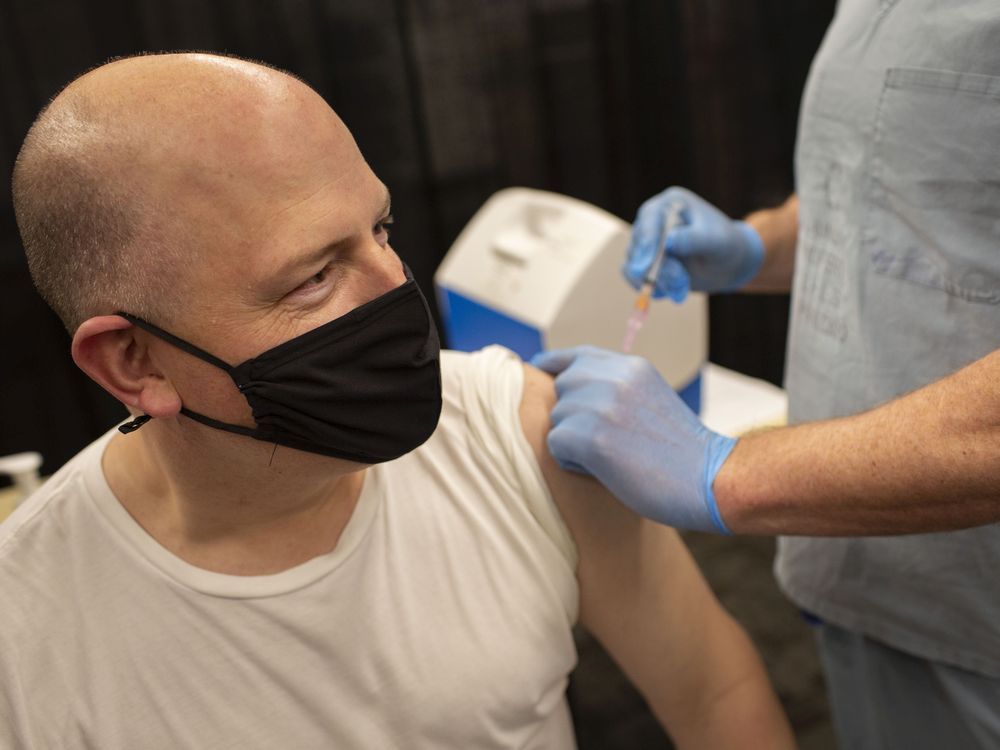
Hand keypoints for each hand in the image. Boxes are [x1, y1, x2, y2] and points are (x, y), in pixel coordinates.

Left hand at [531, 346, 736, 532]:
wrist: (710, 479)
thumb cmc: (681, 451)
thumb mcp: (651, 398)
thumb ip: (616, 385)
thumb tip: (568, 384)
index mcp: (632, 366)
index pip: (579, 355)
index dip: (556, 364)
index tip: (540, 368)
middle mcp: (614, 378)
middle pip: (562, 389)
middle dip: (572, 416)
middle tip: (604, 441)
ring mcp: (602, 405)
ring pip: (557, 418)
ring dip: (574, 442)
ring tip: (611, 457)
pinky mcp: (593, 438)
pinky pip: (556, 444)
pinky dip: (572, 462)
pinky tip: (602, 470)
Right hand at [624, 186, 763, 301]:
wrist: (728, 265)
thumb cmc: (725, 246)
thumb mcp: (716, 242)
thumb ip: (694, 240)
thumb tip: (669, 241)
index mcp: (670, 204)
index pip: (649, 218)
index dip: (646, 241)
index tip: (645, 266)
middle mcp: (654, 221)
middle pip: (639, 244)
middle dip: (655, 270)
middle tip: (677, 287)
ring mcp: (647, 243)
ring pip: (637, 265)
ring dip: (660, 282)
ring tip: (682, 290)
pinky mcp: (646, 263)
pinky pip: (637, 278)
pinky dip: (654, 289)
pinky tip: (673, 293)